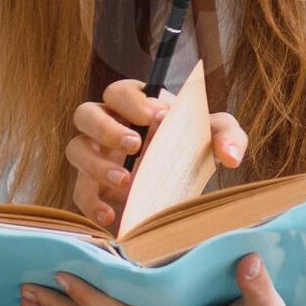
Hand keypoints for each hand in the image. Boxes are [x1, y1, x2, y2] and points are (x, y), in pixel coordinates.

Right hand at [66, 79, 248, 225]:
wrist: (181, 190)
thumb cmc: (193, 151)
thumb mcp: (216, 137)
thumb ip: (228, 135)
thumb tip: (230, 156)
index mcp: (134, 107)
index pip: (120, 92)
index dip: (134, 101)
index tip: (158, 117)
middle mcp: (108, 127)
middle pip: (86, 113)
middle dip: (107, 128)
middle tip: (135, 145)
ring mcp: (96, 157)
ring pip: (75, 149)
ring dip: (96, 164)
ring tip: (126, 181)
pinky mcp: (92, 188)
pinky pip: (78, 191)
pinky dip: (91, 202)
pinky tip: (111, 213)